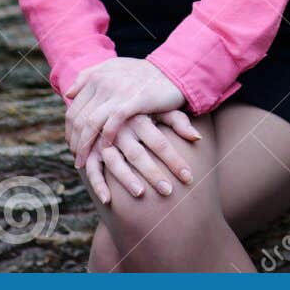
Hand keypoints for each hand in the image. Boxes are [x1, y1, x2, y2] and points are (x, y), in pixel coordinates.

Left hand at [65, 56, 186, 169]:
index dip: (70, 130)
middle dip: (74, 141)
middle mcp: (103, 82)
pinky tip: (105, 149)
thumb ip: (89, 76)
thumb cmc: (144, 73)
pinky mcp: (132, 101)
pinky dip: (104, 138)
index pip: (74, 109)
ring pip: (89, 123)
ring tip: (83, 160)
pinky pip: (111, 124)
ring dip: (84, 145)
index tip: (73, 145)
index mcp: (96, 76)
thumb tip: (68, 93)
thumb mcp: (114, 67)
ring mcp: (117, 92)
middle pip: (78, 118)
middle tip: (76, 157)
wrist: (173, 71)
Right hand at [80, 110, 201, 205]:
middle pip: (137, 154)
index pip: (160, 143)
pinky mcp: (91, 148)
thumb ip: (179, 121)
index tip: (189, 177)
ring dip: (126, 179)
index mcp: (139, 118)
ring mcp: (104, 139)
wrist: (107, 89)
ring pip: (114, 162)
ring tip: (141, 194)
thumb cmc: (141, 104)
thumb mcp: (159, 106)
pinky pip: (92, 167)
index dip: (174, 160)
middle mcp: (121, 129)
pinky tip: (107, 200)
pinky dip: (97, 183)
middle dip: (152, 174)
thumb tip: (198, 137)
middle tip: (168, 191)